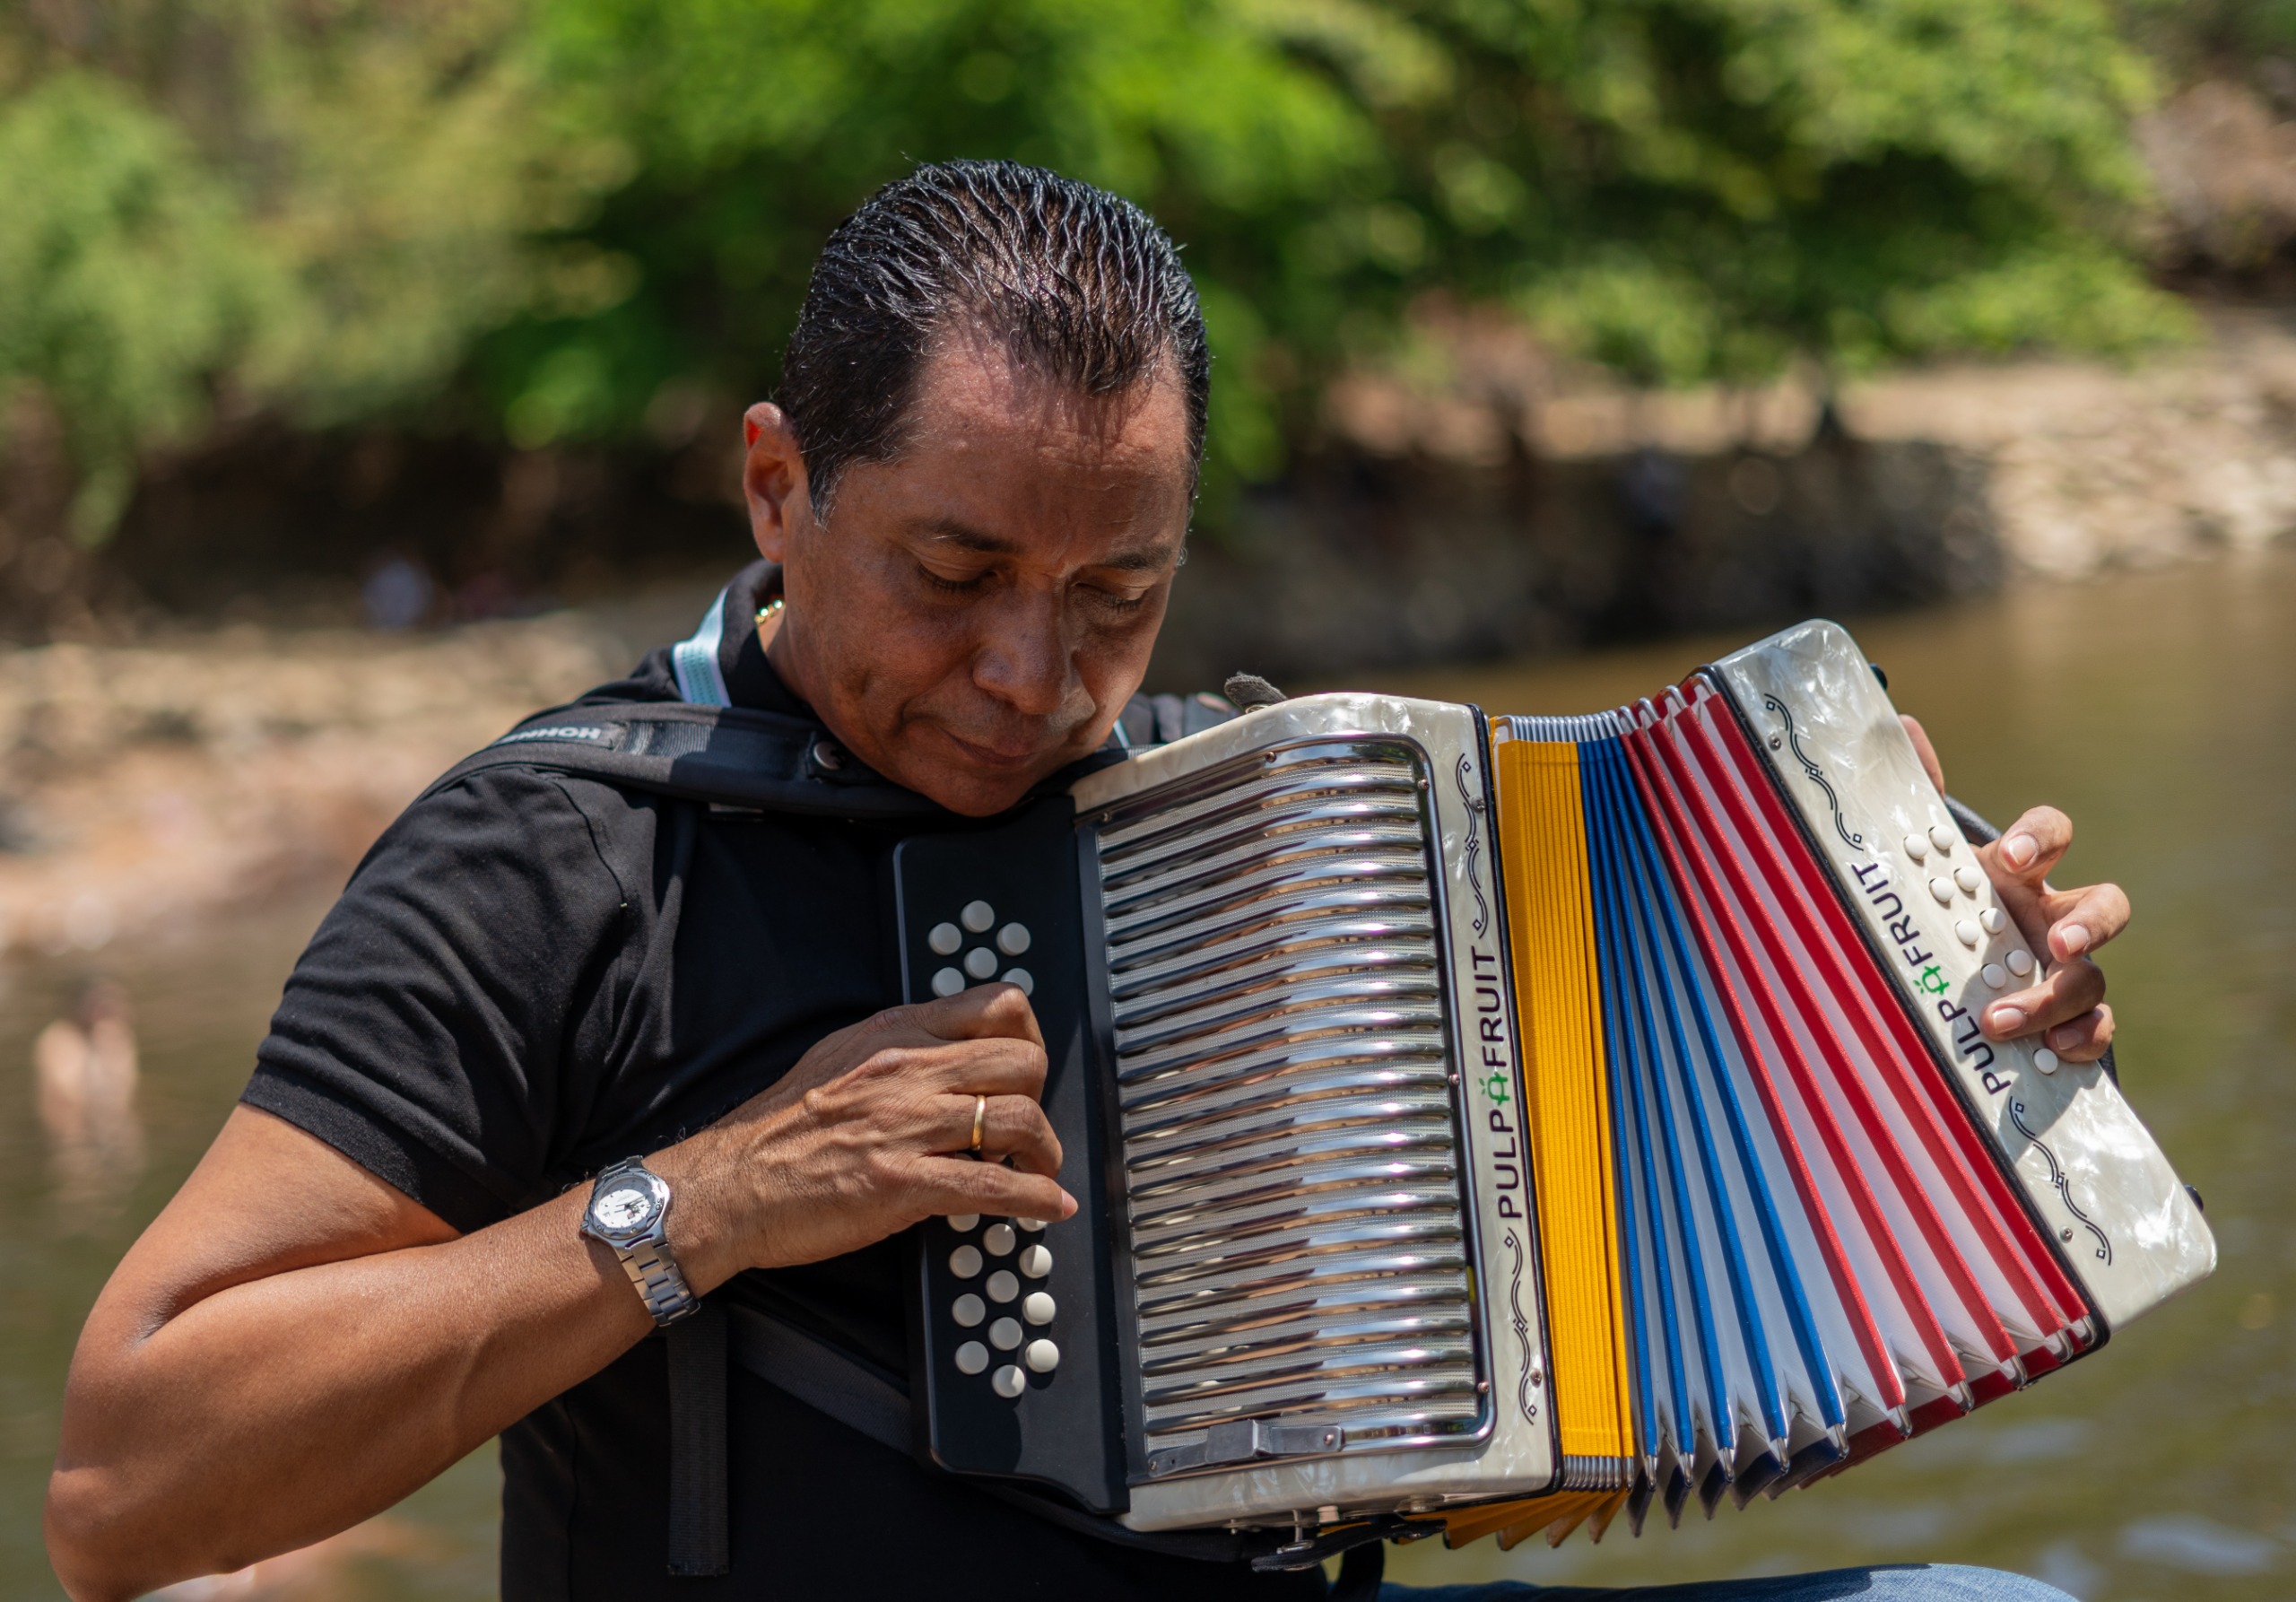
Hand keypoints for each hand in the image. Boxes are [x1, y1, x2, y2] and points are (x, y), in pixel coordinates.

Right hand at [653, 984, 1076, 1289]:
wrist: (730, 1185)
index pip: (998, 1006)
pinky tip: (1049, 1206)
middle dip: (1042, 1097)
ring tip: (1040, 1169)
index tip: (1029, 1068)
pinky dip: (1036, 1198)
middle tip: (1033, 1127)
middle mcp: (908, 1072)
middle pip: (1023, 1063)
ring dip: (1046, 1152)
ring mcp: (906, 1126)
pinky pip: (993, 1186)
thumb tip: (951, 1046)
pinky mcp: (903, 1183)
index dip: (1030, 1039)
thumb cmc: (781, 1128)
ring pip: (1019, 1120)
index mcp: (896, 1035)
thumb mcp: (843, 1056)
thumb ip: (901, 1045)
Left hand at [1901, 716, 2127, 1061]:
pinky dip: (2083, 1038)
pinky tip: (2056, 1052)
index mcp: (2016, 870)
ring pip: (2092, 978)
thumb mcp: (1918, 855)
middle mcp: (2051, 916)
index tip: (2011, 856)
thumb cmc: (1934, 901)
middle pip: (2105, 908)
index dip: (2039, 837)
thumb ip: (1913, 796)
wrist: (1935, 969)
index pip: (2050, 833)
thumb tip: (1900, 723)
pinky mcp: (2063, 1017)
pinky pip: (2096, 1026)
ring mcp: (2063, 969)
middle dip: (2090, 924)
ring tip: (2001, 1021)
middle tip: (2056, 942)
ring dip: (2057, 999)